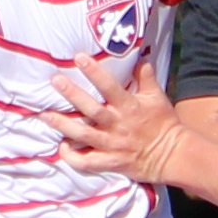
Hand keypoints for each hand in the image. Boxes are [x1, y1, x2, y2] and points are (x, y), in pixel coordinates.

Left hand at [47, 53, 185, 183]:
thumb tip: (140, 56)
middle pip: (91, 109)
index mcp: (129, 106)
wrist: (173, 155)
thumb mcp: (157, 97)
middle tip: (55, 81)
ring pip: (83, 135)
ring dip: (63, 125)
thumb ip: (146, 76)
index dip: (94, 72)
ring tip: (45, 116)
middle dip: (72, 95)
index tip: (78, 57)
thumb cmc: (164, 123)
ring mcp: (112, 145)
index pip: (109, 86)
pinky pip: (86, 162)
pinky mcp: (110, 162)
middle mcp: (117, 125)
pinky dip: (72, 157)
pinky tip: (61, 147)